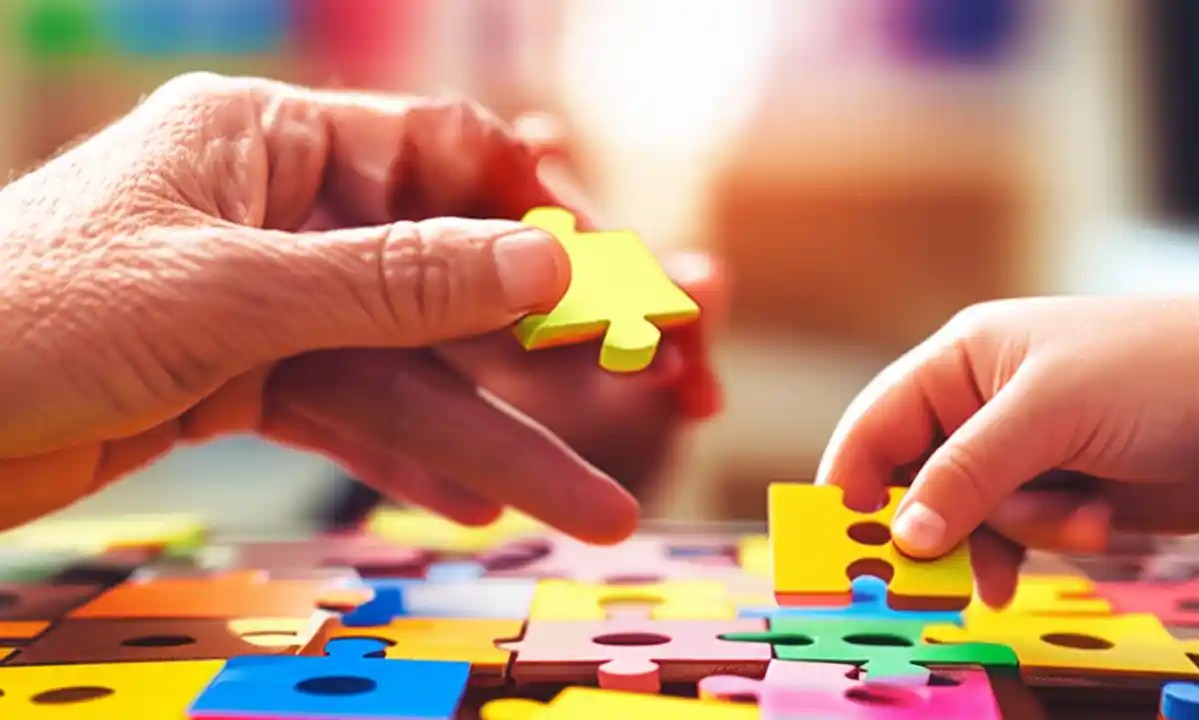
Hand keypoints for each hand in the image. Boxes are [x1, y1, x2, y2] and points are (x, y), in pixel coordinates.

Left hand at [0, 73, 712, 538]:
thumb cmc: (30, 317)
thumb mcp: (231, 294)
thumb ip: (396, 282)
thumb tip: (547, 269)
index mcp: (270, 140)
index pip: (445, 155)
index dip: (547, 216)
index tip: (627, 282)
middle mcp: (280, 212)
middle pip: (445, 280)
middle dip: (545, 356)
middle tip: (656, 398)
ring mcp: (263, 301)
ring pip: (406, 369)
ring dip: (494, 440)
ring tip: (590, 510)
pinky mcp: (236, 379)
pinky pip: (349, 414)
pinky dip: (408, 459)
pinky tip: (481, 503)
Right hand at [816, 295, 1198, 603]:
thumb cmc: (1154, 375)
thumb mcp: (1047, 415)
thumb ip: (966, 475)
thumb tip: (903, 538)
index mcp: (961, 360)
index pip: (877, 423)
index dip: (853, 481)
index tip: (840, 542)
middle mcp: (980, 404)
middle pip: (918, 480)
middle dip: (937, 523)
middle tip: (928, 578)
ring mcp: (1021, 451)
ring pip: (971, 516)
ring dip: (1016, 532)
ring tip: (1077, 521)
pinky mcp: (1058, 491)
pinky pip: (1016, 535)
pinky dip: (1037, 547)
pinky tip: (1073, 543)